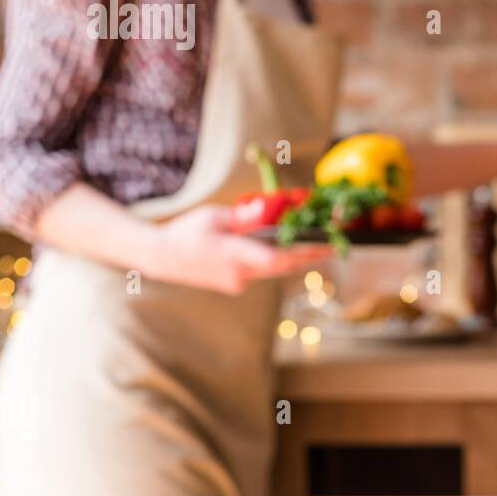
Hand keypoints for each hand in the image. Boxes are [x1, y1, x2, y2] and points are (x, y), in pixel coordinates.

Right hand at [141, 205, 332, 294]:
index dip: (299, 254)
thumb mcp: (215, 215)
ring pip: (275, 270)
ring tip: (322, 245)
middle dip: (309, 255)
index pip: (271, 257)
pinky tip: (292, 250)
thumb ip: (245, 216)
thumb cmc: (186, 231)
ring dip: (296, 258)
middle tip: (334, 244)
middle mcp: (237, 273)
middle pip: (282, 266)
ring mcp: (237, 283)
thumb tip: (272, 210)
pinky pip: (264, 272)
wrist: (162, 258)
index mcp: (229, 253)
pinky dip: (278, 261)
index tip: (322, 246)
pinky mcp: (237, 285)